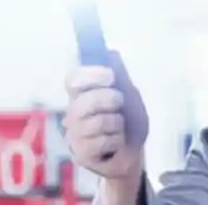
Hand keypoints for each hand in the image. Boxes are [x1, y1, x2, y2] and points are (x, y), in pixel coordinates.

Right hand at [62, 51, 148, 182]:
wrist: (134, 152)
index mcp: (82, 94)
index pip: (73, 80)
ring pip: (95, 123)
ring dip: (116, 123)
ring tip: (119, 126)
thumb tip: (111, 52)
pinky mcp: (80, 154)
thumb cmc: (128, 121)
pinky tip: (115, 142)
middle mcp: (73, 113)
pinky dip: (116, 140)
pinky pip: (100, 143)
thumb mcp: (130, 95)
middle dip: (108, 100)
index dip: (90, 75)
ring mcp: (75, 135)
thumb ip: (120, 75)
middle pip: (82, 102)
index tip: (111, 77)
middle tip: (120, 103)